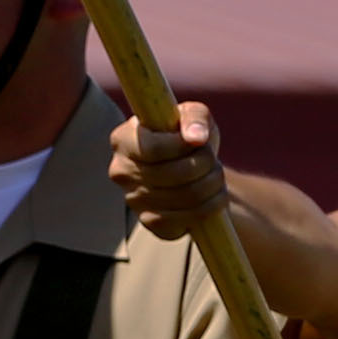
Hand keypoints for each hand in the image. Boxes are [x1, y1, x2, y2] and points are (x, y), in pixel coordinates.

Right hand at [111, 99, 232, 237]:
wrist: (189, 169)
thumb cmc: (187, 136)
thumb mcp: (192, 116)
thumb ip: (195, 117)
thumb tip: (196, 137)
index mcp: (123, 139)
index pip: (153, 149)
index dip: (184, 146)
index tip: (200, 142)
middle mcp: (121, 171)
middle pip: (174, 174)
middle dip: (206, 166)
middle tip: (214, 161)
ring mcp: (133, 200)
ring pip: (185, 198)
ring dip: (213, 186)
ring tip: (216, 176)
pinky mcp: (149, 223)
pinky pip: (184, 220)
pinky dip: (209, 208)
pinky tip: (212, 197)